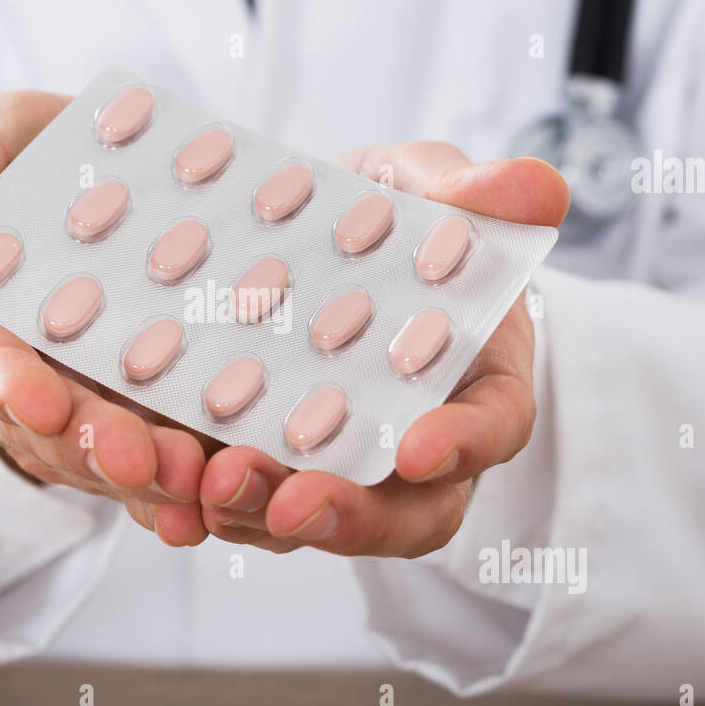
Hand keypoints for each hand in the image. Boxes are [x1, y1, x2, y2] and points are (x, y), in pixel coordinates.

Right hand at [0, 91, 213, 545]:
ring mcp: (87, 415)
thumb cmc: (59, 162)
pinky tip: (213, 505)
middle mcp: (23, 381)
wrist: (141, 194)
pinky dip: (182, 495)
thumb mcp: (16, 143)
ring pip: (103, 465)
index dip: (7, 384)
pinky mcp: (146, 433)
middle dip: (88, 448)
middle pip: (47, 430)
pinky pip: (157, 477)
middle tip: (137, 461)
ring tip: (192, 483)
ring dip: (144, 481)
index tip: (42, 401)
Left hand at [195, 143, 568, 555]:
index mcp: (472, 380)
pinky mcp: (255, 462)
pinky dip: (199, 503)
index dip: (464, 444)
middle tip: (291, 500)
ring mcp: (328, 463)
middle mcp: (406, 443)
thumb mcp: (422, 187)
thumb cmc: (382, 217)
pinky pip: (237, 504)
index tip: (419, 448)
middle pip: (401, 511)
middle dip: (347, 514)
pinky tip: (164, 492)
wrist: (299, 236)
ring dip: (259, 515)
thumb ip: (471, 194)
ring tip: (207, 490)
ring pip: (310, 519)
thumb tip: (540, 186)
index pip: (491, 427)